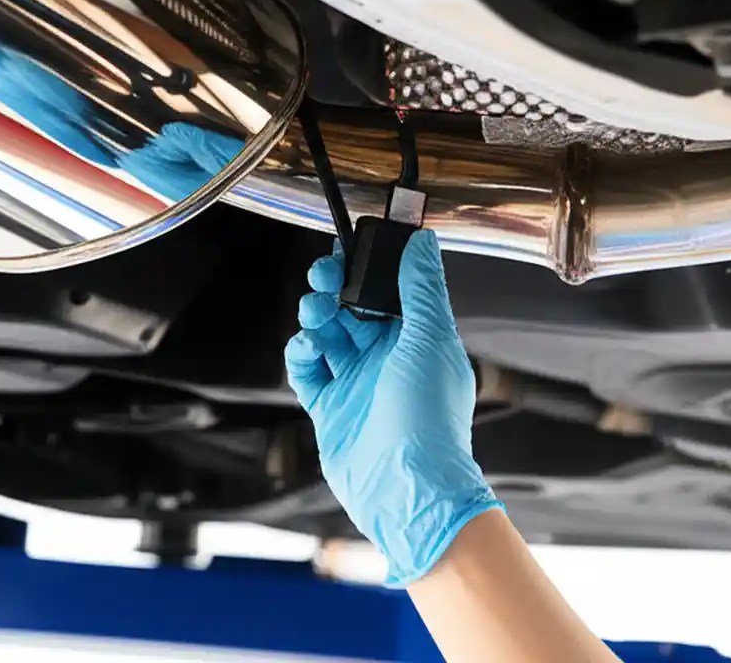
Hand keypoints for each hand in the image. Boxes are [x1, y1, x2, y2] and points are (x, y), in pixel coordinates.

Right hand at [285, 230, 501, 585]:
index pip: (387, 290)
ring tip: (316, 312)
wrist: (407, 487)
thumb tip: (422, 242)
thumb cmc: (429, 420)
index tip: (347, 247)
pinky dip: (300, 354)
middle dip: (334, 286)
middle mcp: (386, 358)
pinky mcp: (330, 408)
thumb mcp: (430, 341)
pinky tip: (305, 347)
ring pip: (325, 333)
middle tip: (323, 275)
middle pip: (351, 307)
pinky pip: (307, 370)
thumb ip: (421, 289)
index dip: (366, 268)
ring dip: (315, 315)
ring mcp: (356, 382)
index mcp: (416, 339)